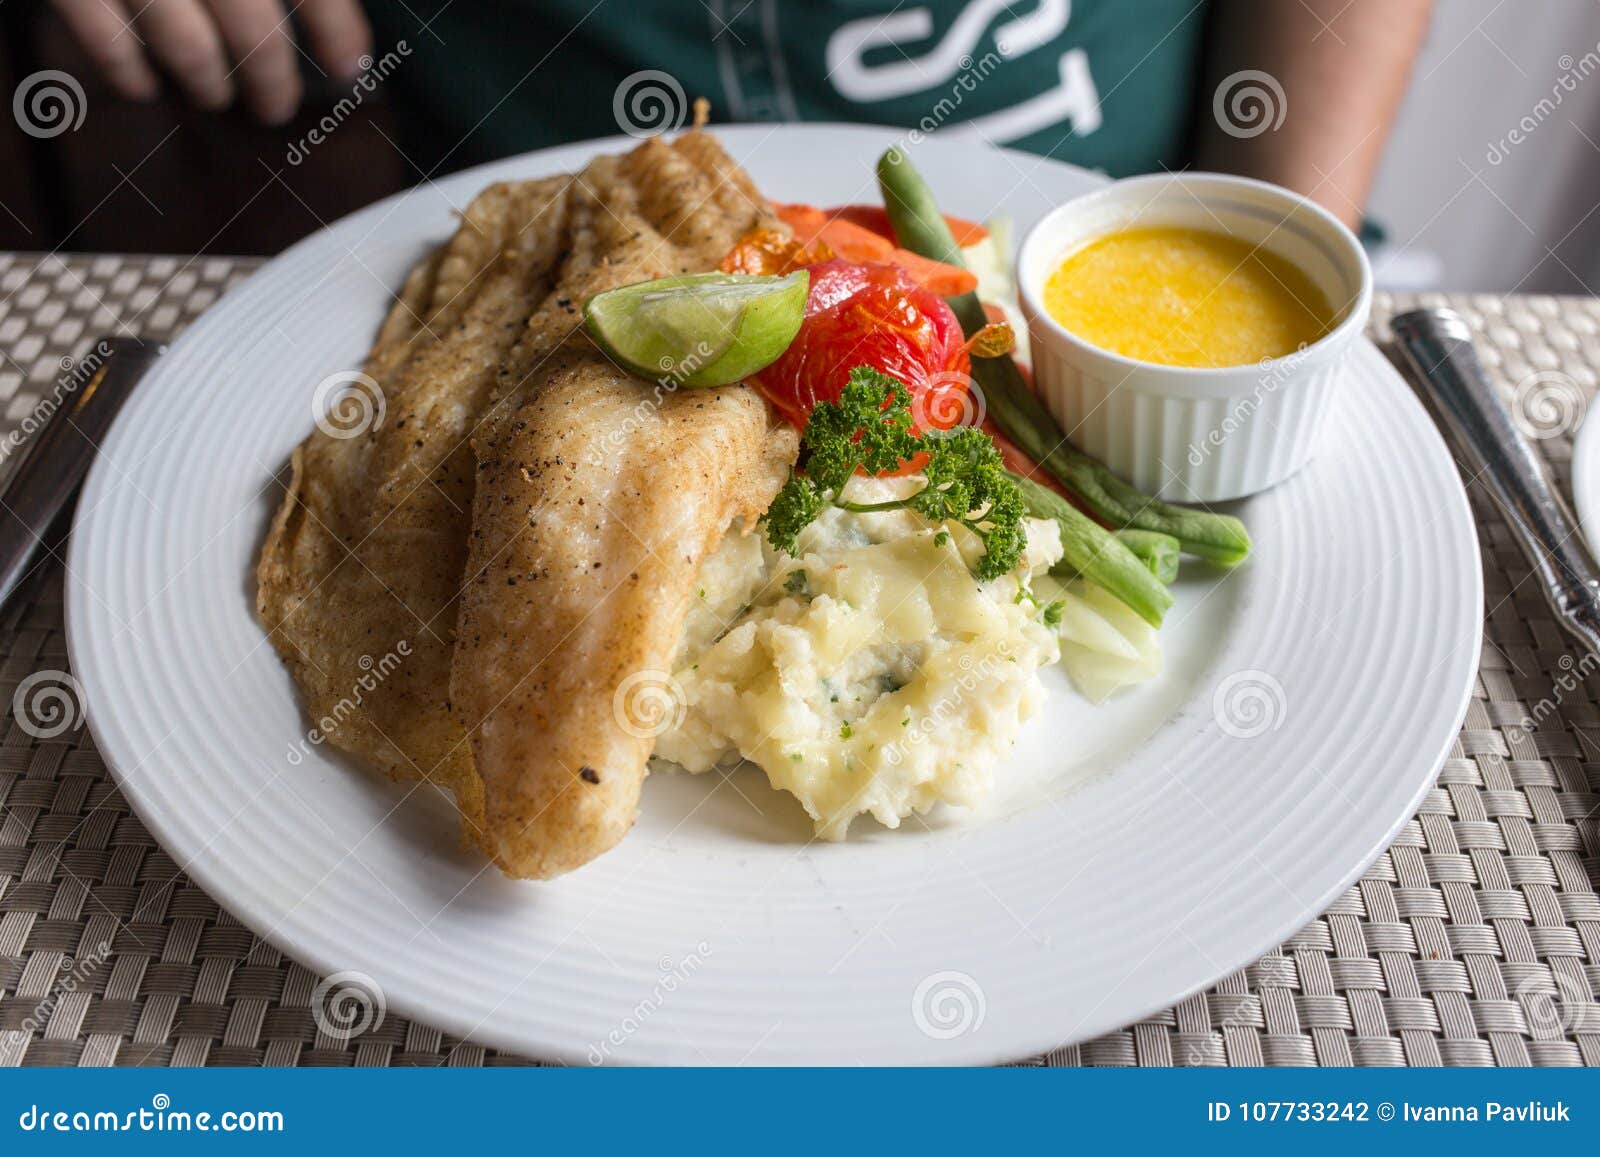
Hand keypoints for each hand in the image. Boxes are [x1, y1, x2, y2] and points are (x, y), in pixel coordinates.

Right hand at [52, 0, 372, 124]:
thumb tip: (336, 29)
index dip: (337, 29)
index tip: (349, 67)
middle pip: (252, 27)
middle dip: (271, 79)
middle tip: (275, 105)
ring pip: (190, 46)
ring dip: (209, 83)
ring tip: (215, 95)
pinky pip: (106, 39)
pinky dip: (128, 72)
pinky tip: (142, 85)